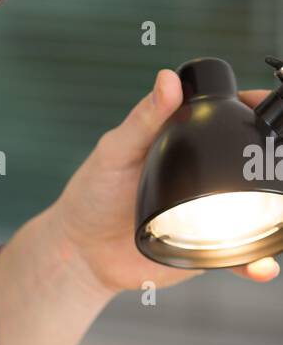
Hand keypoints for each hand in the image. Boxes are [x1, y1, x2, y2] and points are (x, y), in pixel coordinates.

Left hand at [50, 69, 280, 296]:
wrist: (81, 253)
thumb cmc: (91, 195)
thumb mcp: (114, 152)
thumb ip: (143, 120)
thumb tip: (167, 79)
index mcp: (183, 142)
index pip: (226, 117)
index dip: (250, 108)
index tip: (266, 103)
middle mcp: (202, 174)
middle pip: (248, 159)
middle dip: (273, 156)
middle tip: (281, 155)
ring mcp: (208, 211)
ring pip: (253, 208)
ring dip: (274, 208)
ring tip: (281, 208)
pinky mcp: (205, 248)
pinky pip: (236, 256)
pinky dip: (254, 262)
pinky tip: (263, 266)